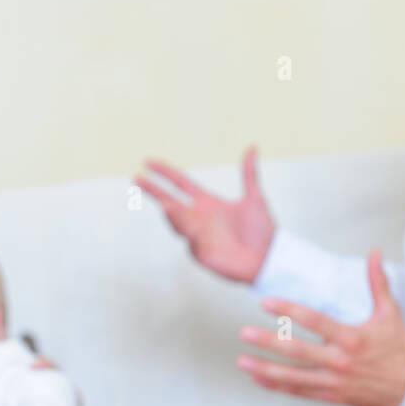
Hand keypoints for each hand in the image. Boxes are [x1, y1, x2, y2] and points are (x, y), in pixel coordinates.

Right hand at [134, 146, 275, 282]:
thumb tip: (253, 147)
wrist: (268, 258)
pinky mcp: (201, 254)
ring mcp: (197, 236)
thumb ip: (249, 173)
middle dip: (153, 190)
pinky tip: (196, 233)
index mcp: (207, 202)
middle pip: (169, 200)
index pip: (180, 183)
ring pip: (177, 222)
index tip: (147, 163)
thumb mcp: (255, 198)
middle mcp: (199, 218)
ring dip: (172, 213)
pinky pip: (190, 241)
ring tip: (166, 204)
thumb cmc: (262, 231)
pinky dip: (190, 235)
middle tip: (136, 178)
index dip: (164, 172)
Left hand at [237, 249, 404, 405]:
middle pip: (297, 351)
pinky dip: (278, 386)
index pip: (315, 321)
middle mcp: (340, 361)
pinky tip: (258, 378)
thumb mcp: (390, 313)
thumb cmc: (397, 347)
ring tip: (242, 361)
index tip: (266, 303)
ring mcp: (334, 381)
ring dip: (265, 368)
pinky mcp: (331, 395)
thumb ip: (377, 283)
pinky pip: (300, 391)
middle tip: (245, 333)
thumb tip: (374, 253)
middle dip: (268, 342)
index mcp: (352, 338)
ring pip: (293, 376)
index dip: (289, 311)